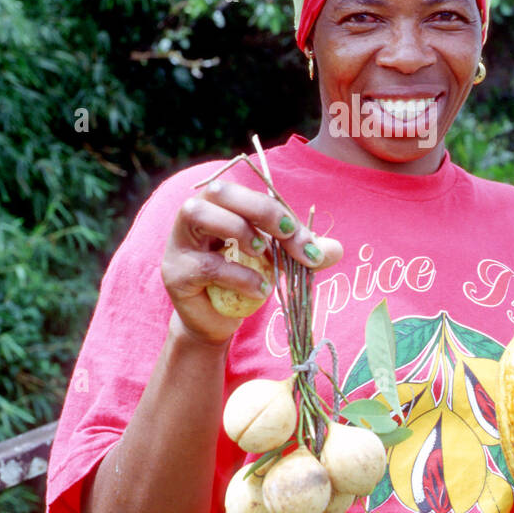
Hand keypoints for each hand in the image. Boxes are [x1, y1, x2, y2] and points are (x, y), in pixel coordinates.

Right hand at [161, 177, 342, 345]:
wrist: (215, 322)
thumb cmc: (244, 280)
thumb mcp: (278, 261)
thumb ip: (302, 251)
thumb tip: (338, 249)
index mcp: (221, 205)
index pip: (247, 192)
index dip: (277, 209)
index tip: (305, 240)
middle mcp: (194, 215)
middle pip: (218, 190)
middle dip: (258, 208)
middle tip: (286, 234)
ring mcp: (179, 243)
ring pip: (197, 213)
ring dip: (237, 229)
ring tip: (262, 254)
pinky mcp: (175, 273)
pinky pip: (206, 265)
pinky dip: (240, 275)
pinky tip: (261, 289)